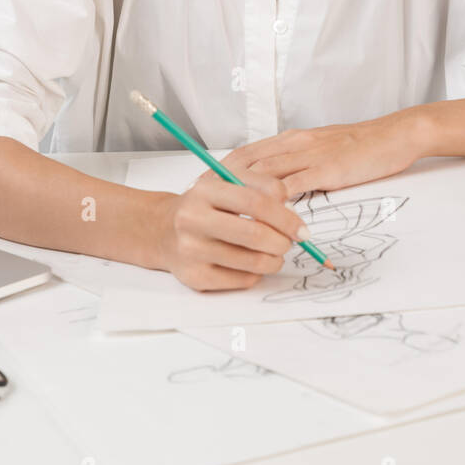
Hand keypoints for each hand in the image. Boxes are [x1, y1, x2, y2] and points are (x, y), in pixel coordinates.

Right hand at [152, 166, 306, 291]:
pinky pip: (241, 280)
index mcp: (205, 190)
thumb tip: (292, 211)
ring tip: (275, 253)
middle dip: (283, 242)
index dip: (286, 217)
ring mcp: (191, 250)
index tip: (301, 228)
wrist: (162, 230)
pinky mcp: (194, 277)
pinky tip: (253, 264)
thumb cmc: (204, 206)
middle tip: (291, 242)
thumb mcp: (227, 184)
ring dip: (274, 260)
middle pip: (255, 235)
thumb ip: (261, 187)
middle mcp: (193, 219)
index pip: (256, 202)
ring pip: (252, 262)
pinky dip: (257, 274)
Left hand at [218, 109, 426, 196]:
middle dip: (219, 181)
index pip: (247, 152)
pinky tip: (260, 216)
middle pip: (247, 162)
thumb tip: (280, 184)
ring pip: (264, 173)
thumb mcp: (323, 148)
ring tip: (217, 211)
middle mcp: (295, 144)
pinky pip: (294, 186)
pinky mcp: (327, 169)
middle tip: (197, 198)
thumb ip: (300, 163)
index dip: (221, 168)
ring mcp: (310, 155)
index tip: (201, 184)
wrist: (395, 135)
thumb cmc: (363, 145)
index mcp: (292, 139)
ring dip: (239, 193)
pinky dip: (274, 202)